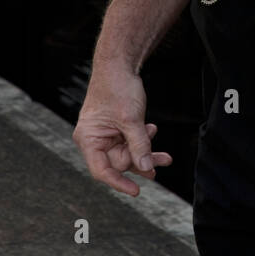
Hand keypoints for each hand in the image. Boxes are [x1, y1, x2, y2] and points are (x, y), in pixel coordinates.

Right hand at [72, 67, 171, 196]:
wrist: (119, 64)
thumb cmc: (118, 88)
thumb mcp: (131, 119)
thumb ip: (139, 145)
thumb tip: (146, 168)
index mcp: (88, 139)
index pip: (102, 170)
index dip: (119, 182)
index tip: (136, 191)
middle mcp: (94, 139)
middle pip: (118, 162)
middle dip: (140, 161)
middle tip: (163, 162)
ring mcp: (105, 134)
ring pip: (127, 153)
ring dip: (145, 151)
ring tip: (165, 156)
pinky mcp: (115, 128)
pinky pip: (129, 141)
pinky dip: (142, 139)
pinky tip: (153, 130)